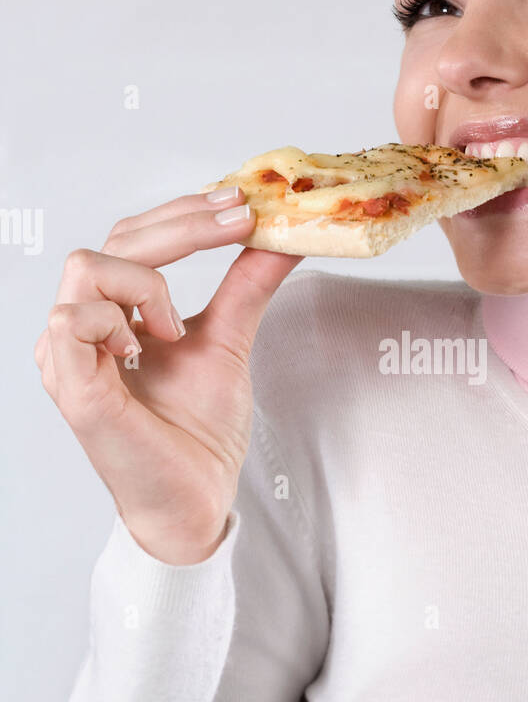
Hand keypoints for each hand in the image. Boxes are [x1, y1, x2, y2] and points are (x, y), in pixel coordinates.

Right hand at [34, 188, 301, 563]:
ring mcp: (69, 356)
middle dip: (182, 224)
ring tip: (175, 328)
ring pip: (86, 266)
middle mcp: (84, 327)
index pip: (136, 238)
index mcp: (115, 313)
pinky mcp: (70, 386)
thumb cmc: (198, 432)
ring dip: (146, 281)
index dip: (183, 213)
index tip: (240, 202)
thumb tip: (283, 235)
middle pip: (115, 240)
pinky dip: (114, 320)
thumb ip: (246, 286)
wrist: (196, 500)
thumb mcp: (228, 341)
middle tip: (239, 220)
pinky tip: (145, 346)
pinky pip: (71, 319)